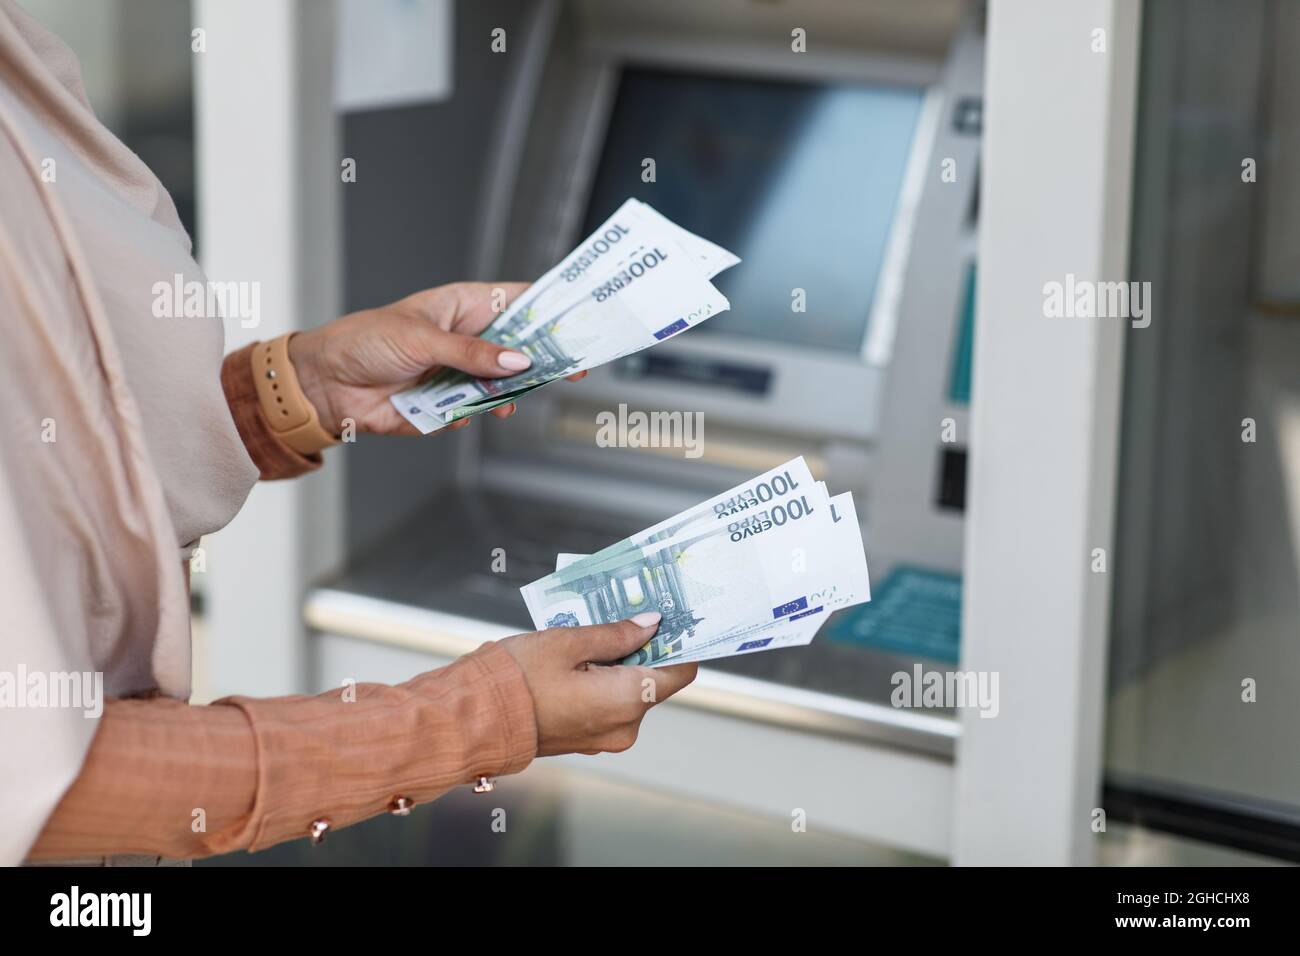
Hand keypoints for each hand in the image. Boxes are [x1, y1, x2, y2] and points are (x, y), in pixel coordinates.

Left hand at [288, 281, 586, 436]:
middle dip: (545, 358)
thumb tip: (517, 361)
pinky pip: (480, 411)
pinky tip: (474, 412)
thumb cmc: (363, 342)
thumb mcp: (422, 341)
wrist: (326, 386)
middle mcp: (470, 339)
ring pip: (506, 384)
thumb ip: (473, 354)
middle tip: (573, 367)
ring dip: (511, 392)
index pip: (520, 301)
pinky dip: (480, 413)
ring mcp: (463, 373)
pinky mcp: (451, 404)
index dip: (551, 309)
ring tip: (511, 399)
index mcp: (464, 307)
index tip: (581, 318)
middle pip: (522, 347)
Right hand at [499, 613, 698, 756]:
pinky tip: (581, 657)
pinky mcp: (588, 739)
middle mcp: (624, 726)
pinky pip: (609, 704)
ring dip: (619, 662)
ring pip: (630, 690)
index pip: (679, 671)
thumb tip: (650, 624)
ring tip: (594, 632)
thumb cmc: (516, 678)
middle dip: (642, 647)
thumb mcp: (568, 642)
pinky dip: (603, 680)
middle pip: (653, 679)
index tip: (672, 617)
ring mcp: (606, 738)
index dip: (680, 642)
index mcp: (626, 701)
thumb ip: (615, 634)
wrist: (474, 720)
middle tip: (624, 613)